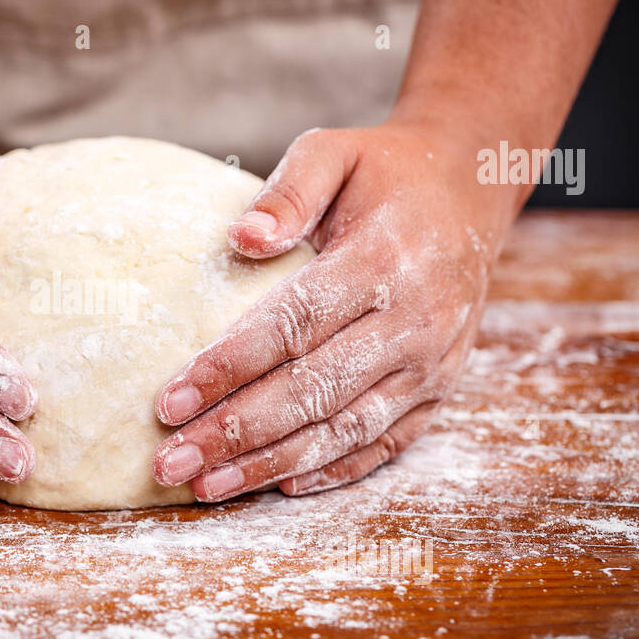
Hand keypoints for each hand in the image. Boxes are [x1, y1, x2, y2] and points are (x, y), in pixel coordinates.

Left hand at [151, 121, 509, 500]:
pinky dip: (330, 470)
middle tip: (169, 463)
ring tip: (206, 487)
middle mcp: (415, 322)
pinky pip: (382, 445)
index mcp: (384, 261)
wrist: (470, 190)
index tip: (168, 402)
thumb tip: (242, 239)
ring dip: (270, 464)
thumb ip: (289, 189)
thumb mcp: (336, 151)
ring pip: (343, 430)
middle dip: (233, 434)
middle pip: (311, 391)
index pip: (293, 325)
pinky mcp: (439, 391)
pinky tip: (276, 486)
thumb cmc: (384, 173)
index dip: (228, 368)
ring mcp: (432, 365)